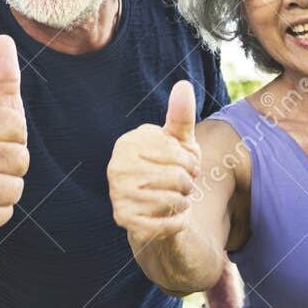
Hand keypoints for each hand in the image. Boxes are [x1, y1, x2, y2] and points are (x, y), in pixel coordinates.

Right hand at [0, 35, 28, 235]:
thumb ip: (3, 79)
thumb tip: (4, 38)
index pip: (17, 125)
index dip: (18, 137)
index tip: (1, 141)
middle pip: (20, 158)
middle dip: (17, 167)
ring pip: (14, 187)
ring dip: (10, 191)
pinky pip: (3, 213)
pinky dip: (1, 213)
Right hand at [108, 79, 200, 244]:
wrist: (159, 208)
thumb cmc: (171, 168)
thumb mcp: (180, 142)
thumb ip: (180, 115)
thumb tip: (183, 85)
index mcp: (128, 143)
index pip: (177, 151)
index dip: (190, 161)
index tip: (185, 165)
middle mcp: (116, 167)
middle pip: (177, 177)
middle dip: (188, 183)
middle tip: (182, 185)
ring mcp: (117, 194)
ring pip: (173, 200)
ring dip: (184, 202)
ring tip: (175, 199)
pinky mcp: (124, 219)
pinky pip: (166, 222)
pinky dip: (178, 221)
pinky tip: (171, 217)